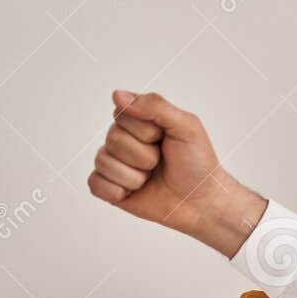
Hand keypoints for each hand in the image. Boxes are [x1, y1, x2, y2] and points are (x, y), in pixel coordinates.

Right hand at [87, 90, 265, 256]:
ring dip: (135, 175)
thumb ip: (156, 105)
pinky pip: (95, 183)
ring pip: (104, 161)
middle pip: (113, 139)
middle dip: (145, 156)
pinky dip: (116, 191)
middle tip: (161, 163)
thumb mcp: (187, 127)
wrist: (202, 202)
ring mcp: (115, 164)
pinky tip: (134, 192)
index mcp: (139, 121)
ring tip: (151, 178)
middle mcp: (123, 140)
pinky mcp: (110, 188)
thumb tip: (118, 95)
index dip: (147, 131)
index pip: (122, 115)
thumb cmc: (197, 164)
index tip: (165, 139)